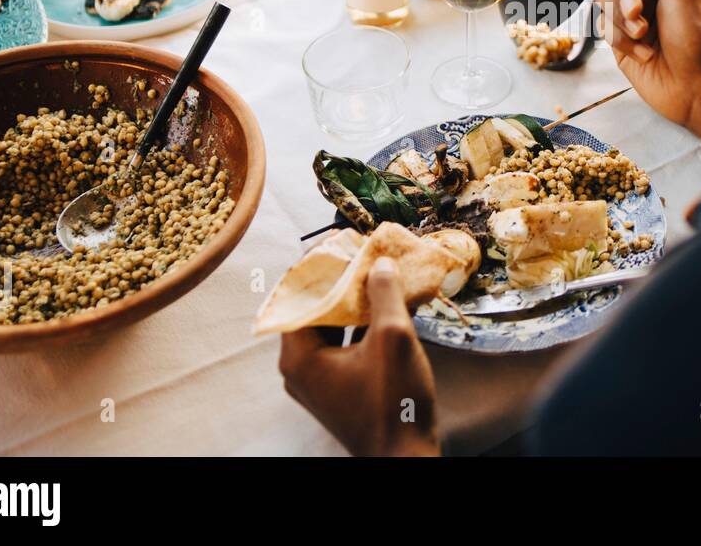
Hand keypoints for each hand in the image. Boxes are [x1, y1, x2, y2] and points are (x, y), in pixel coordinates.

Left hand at [278, 257, 438, 456]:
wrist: (404, 458)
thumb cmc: (394, 402)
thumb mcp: (393, 337)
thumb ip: (384, 294)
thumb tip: (380, 263)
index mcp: (298, 356)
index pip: (296, 295)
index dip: (319, 265)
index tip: (341, 241)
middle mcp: (299, 369)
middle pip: (311, 310)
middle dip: (338, 281)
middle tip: (362, 255)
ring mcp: (317, 383)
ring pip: (328, 328)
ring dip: (351, 303)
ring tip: (377, 276)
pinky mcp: (337, 391)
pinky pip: (340, 347)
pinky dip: (358, 326)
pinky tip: (385, 310)